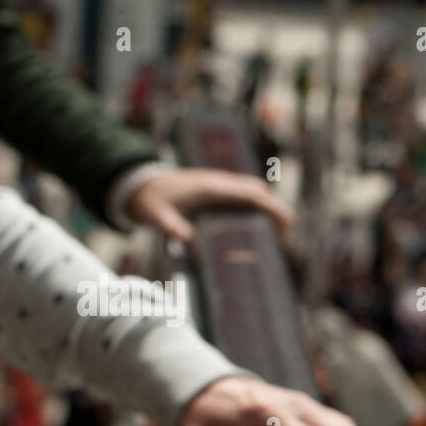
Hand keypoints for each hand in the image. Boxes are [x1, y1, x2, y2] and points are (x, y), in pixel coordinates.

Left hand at [127, 168, 294, 244]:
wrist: (138, 183)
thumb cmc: (150, 200)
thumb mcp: (157, 216)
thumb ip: (172, 228)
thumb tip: (190, 242)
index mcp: (210, 187)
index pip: (251, 194)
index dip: (272, 208)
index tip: (287, 225)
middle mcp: (219, 182)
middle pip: (259, 193)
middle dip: (277, 212)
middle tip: (286, 239)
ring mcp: (219, 184)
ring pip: (254, 193)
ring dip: (269, 210)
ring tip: (278, 237)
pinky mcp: (217, 190)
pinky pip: (245, 197)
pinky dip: (258, 209)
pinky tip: (260, 227)